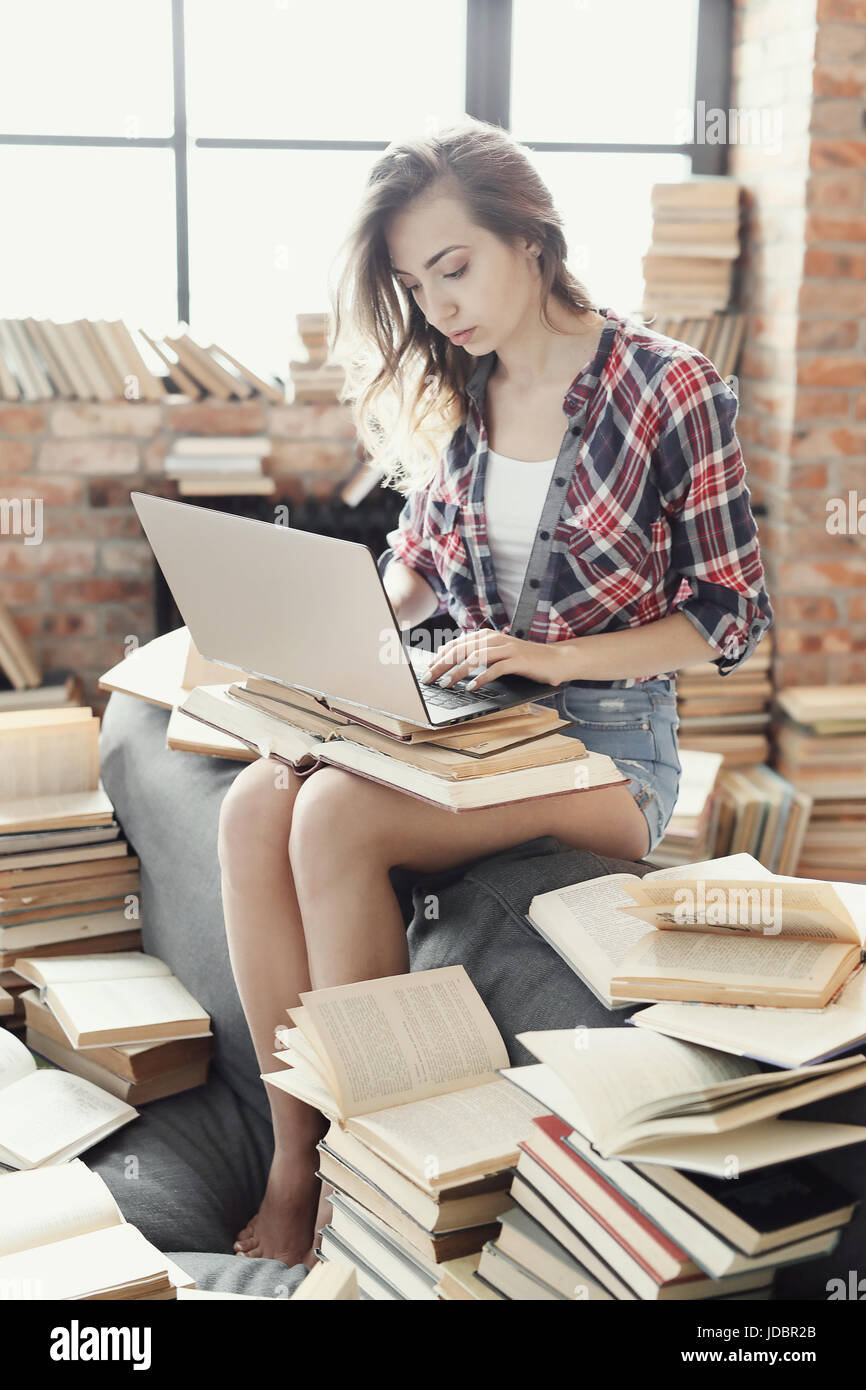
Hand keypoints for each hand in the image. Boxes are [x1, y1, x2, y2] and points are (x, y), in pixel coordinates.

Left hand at [419, 628, 567, 691]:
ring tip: (446, 684)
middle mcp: (495, 639)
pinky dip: (482, 678)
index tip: (427, 670)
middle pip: (462, 650)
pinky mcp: (518, 660)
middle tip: (429, 679)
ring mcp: (507, 649)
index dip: (439, 657)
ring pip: (476, 658)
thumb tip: (451, 661)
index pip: (456, 644)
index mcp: (487, 636)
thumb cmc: (525, 660)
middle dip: (442, 665)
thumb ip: (479, 654)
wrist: (557, 658)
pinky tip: (472, 687)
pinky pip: (496, 668)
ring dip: (458, 672)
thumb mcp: (498, 654)